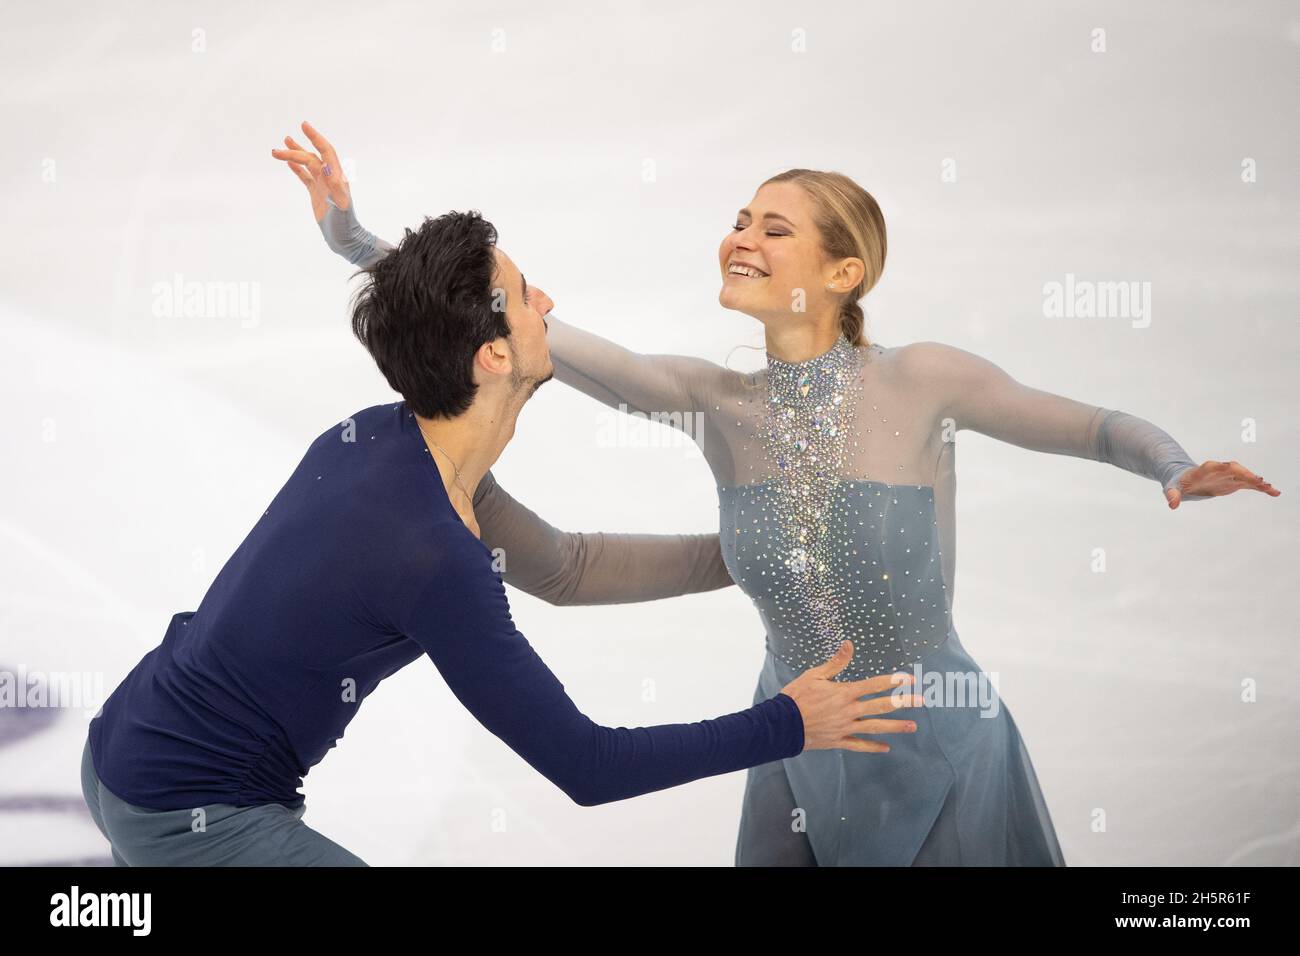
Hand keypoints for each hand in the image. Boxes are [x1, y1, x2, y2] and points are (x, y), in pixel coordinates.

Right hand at [270, 120, 351, 222]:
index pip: (326, 151)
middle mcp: (331, 178)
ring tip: (283, 141)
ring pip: (308, 163)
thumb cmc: (344, 225)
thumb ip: (335, 187)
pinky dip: (297, 168)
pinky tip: (288, 162)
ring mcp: (323, 185)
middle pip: (311, 157)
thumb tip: (327, 166)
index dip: (315, 138)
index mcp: (337, 177)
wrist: (344, 239)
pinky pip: (306, 176)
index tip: (304, 125)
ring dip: (296, 153)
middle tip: (276, 150)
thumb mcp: (340, 206)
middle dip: (295, 151)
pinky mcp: (318, 193)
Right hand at [779, 640, 922, 752]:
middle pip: (882, 706)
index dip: (893, 681)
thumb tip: (849, 644)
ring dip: (896, 727)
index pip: (874, 685)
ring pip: (875, 727)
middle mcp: (849, 711)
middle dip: (903, 703)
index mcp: (844, 693)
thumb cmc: (796, 696)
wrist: (782, 724)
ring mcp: (845, 728)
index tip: (909, 679)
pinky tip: (886, 748)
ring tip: (913, 727)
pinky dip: (873, 747)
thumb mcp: (815, 675)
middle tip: (921, 701)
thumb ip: (836, 662)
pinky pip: (859, 745)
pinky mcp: (838, 741)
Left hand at [1165, 459, 1279, 508]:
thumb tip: (1172, 504)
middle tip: (1257, 481)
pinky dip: (1261, 488)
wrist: (1185, 480)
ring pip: (1245, 476)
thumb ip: (1172, 495)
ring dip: (1256, 482)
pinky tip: (1274, 493)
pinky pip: (1249, 484)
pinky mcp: (1234, 482)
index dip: (1222, 468)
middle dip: (1244, 474)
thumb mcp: (1171, 489)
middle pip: (1234, 469)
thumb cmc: (1177, 484)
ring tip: (1270, 488)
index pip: (1213, 466)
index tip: (1231, 468)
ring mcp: (1228, 476)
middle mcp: (1218, 470)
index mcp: (1202, 470)